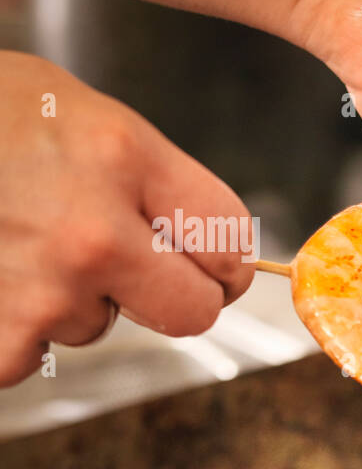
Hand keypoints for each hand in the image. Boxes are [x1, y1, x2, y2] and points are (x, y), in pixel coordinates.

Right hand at [0, 52, 253, 384]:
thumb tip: (209, 245)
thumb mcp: (77, 112)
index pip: (232, 245)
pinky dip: (6, 330)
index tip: (206, 263)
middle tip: (128, 269)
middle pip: (193, 311)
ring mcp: (40, 291)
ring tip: (13, 242)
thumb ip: (151, 178)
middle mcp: (92, 233)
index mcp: (123, 159)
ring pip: (96, 329)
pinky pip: (26, 357)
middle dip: (171, 296)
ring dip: (65, 300)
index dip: (222, 260)